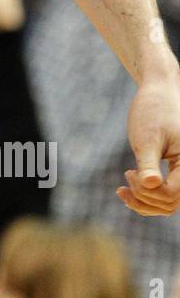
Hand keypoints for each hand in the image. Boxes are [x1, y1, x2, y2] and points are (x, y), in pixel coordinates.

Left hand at [119, 67, 179, 215]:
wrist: (158, 93)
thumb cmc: (153, 111)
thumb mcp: (147, 138)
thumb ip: (149, 164)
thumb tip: (150, 185)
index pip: (172, 194)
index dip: (149, 191)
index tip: (129, 172)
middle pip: (170, 204)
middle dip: (144, 198)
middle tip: (127, 175)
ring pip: (167, 204)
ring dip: (144, 202)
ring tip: (123, 188)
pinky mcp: (175, 172)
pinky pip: (164, 195)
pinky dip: (145, 197)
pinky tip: (126, 189)